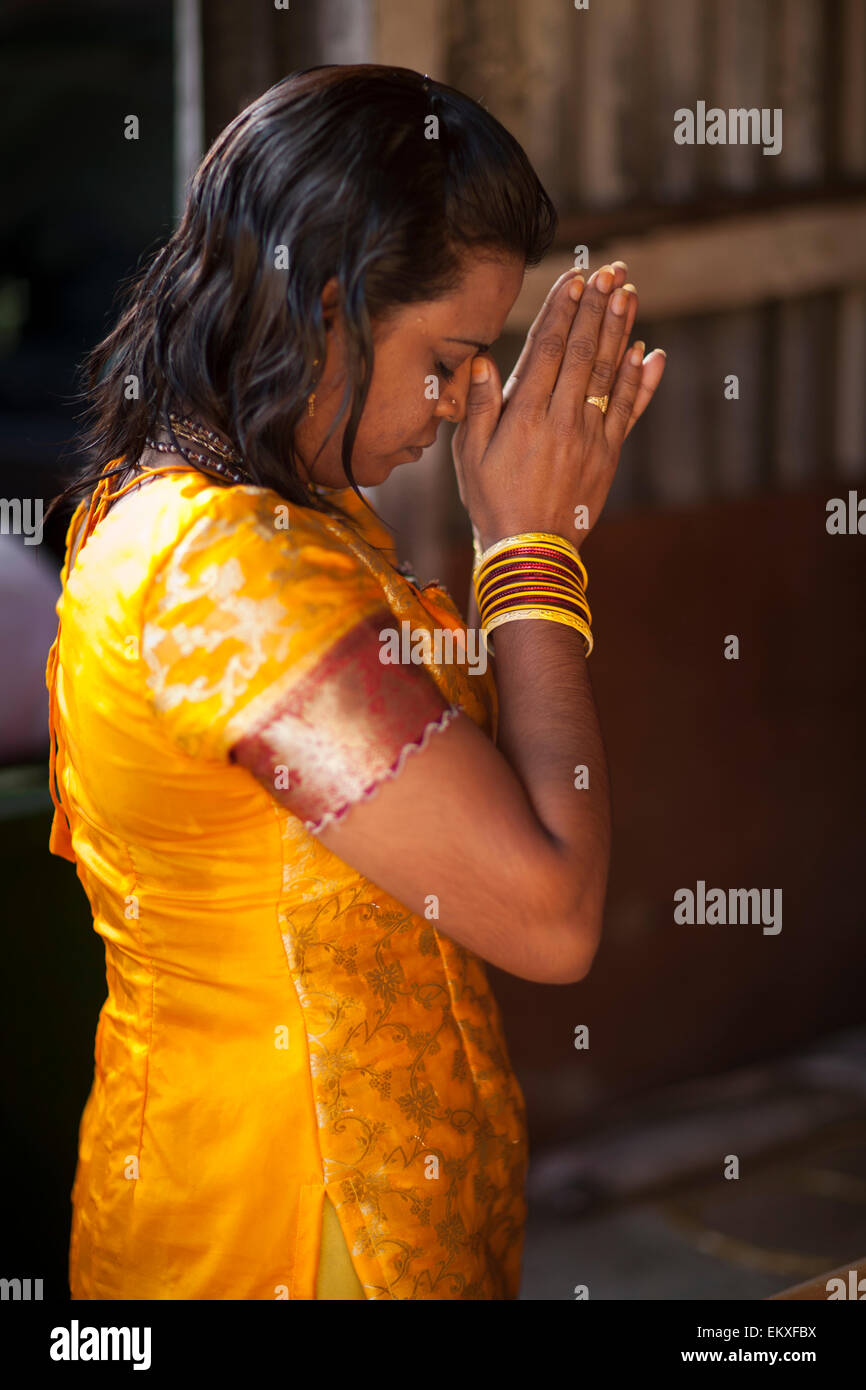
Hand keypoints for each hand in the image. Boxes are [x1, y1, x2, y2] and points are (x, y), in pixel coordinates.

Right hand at [453, 262, 665, 552]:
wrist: (530, 552)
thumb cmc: (491, 501)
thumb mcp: (469, 455)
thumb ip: (477, 405)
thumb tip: (483, 359)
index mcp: (524, 415)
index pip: (547, 349)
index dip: (563, 311)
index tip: (575, 279)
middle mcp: (562, 419)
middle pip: (583, 352)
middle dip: (597, 308)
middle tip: (611, 271)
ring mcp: (590, 436)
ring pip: (609, 373)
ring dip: (620, 331)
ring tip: (629, 294)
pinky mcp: (608, 454)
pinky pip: (629, 410)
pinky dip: (640, 380)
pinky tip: (648, 352)